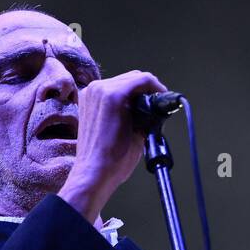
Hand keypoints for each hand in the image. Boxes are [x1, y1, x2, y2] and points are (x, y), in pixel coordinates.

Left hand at [58, 70, 165, 221]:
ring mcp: (90, 94)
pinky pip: (108, 90)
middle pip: (131, 77)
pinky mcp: (86, 102)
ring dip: (132, 91)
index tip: (163, 95)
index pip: (143, 78)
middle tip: (155, 101)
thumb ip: (148, 114)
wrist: (94, 172)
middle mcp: (99, 90)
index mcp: (113, 94)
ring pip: (119, 82)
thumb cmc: (114, 159)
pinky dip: (119, 96)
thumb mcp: (141, 133)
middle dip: (145, 88)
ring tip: (142, 107)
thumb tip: (154, 109)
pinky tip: (127, 110)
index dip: (158, 87)